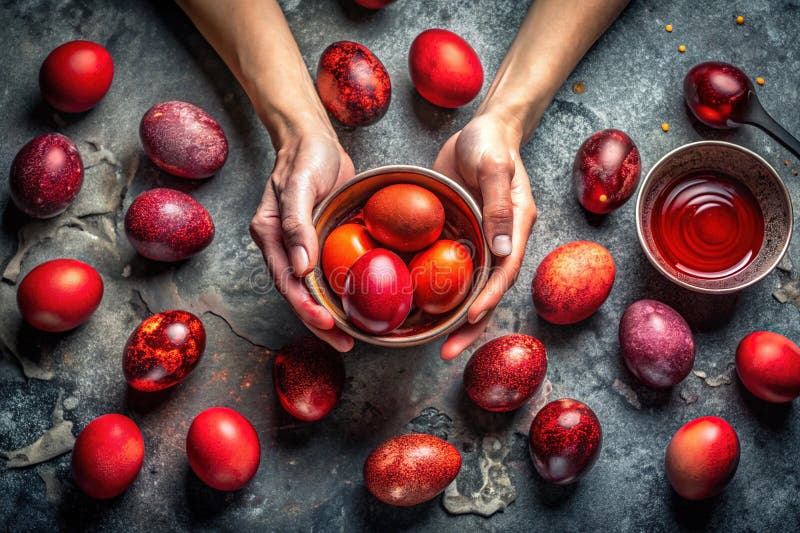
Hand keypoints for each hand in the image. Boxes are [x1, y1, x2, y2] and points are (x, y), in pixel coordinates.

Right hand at [250, 130, 355, 351]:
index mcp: (269, 233)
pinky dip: (337, 292)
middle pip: (297, 293)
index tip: (327, 323)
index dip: (305, 306)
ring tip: (351, 336)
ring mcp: (298, 246)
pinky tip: (355, 305)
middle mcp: (281, 245)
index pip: (286, 281)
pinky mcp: (317, 241)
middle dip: (319, 322)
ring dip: (328, 314)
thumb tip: (301, 267)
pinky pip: (325, 273)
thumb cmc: (306, 156)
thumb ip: (297, 223)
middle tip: (345, 343)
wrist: (313, 139)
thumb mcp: (301, 184)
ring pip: (311, 289)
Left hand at [433, 111, 536, 359]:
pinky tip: (419, 307)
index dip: (489, 297)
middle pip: (489, 291)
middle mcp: (501, 240)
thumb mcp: (493, 165)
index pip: (505, 271)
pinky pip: (452, 269)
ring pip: (470, 287)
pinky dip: (440, 290)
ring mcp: (481, 241)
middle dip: (471, 326)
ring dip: (455, 318)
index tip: (470, 319)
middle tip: (447, 353)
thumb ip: (497, 202)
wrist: (482, 130)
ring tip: (435, 344)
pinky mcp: (462, 236)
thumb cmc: (490, 142)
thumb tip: (499, 249)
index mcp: (516, 226)